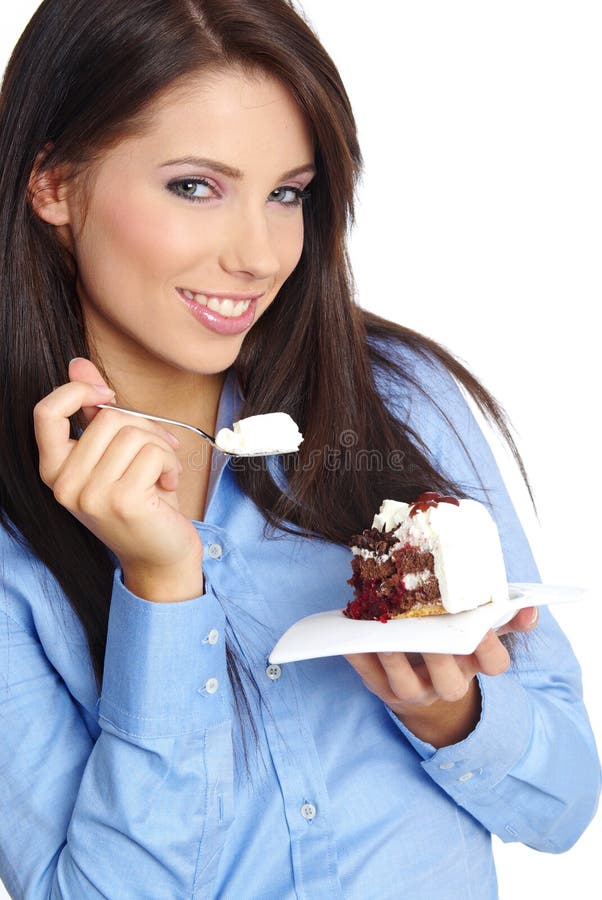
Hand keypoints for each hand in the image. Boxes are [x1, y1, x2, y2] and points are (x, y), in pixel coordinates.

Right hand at [33, 358, 203, 601]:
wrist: (161, 557)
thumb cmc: (142, 503)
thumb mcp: (114, 456)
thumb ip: (94, 413)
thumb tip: (79, 363)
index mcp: (55, 470)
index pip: (45, 413)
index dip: (77, 392)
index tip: (108, 396)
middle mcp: (63, 485)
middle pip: (109, 419)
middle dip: (146, 428)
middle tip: (160, 452)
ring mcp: (89, 495)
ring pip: (134, 433)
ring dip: (162, 448)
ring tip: (164, 472)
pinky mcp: (121, 501)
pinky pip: (153, 453)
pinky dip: (171, 463)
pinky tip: (169, 485)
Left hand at [344, 606, 538, 747]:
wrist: (422, 682)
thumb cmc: (452, 644)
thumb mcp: (477, 632)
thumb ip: (503, 617)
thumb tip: (530, 608)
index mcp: (473, 665)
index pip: (494, 666)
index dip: (489, 649)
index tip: (481, 629)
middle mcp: (446, 684)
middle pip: (449, 682)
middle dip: (440, 656)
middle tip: (428, 629)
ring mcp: (413, 691)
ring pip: (405, 684)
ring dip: (395, 660)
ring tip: (384, 634)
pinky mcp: (383, 689)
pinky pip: (368, 676)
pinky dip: (359, 657)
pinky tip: (351, 636)